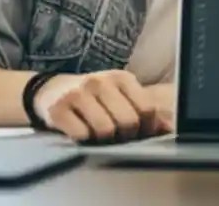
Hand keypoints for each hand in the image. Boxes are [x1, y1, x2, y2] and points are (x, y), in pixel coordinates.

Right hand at [34, 71, 173, 142]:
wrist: (50, 90)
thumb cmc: (92, 97)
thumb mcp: (119, 96)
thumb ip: (143, 110)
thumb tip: (168, 129)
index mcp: (121, 78)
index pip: (147, 108)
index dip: (147, 127)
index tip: (139, 133)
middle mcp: (100, 82)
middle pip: (128, 122)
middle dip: (125, 136)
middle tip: (115, 135)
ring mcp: (78, 94)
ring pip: (106, 130)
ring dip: (103, 140)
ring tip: (96, 133)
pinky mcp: (58, 109)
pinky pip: (81, 135)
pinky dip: (83, 140)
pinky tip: (79, 132)